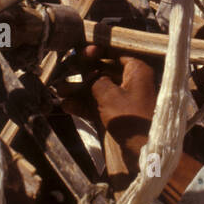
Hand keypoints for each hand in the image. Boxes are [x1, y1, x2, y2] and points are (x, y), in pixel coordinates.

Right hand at [61, 46, 158, 169]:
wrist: (144, 152)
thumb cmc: (130, 118)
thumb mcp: (108, 94)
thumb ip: (95, 80)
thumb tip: (90, 75)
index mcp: (137, 70)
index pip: (115, 53)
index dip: (96, 51)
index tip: (80, 51)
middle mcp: (133, 81)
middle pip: (105, 71)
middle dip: (83, 73)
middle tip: (64, 72)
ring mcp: (127, 99)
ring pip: (100, 89)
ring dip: (80, 90)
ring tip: (60, 91)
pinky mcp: (121, 115)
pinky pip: (101, 105)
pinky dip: (86, 105)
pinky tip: (68, 106)